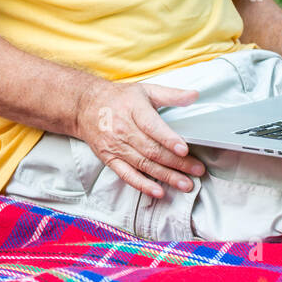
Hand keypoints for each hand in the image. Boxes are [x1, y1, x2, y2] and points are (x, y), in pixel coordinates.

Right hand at [75, 77, 206, 198]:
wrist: (85, 106)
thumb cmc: (119, 98)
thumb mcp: (145, 89)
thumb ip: (171, 94)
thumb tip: (195, 95)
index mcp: (134, 109)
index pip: (152, 126)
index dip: (169, 139)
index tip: (185, 149)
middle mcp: (123, 129)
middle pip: (151, 150)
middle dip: (176, 163)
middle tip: (197, 170)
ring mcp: (115, 146)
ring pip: (143, 165)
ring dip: (166, 176)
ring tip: (185, 184)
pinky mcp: (109, 158)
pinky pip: (126, 175)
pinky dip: (142, 185)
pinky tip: (157, 191)